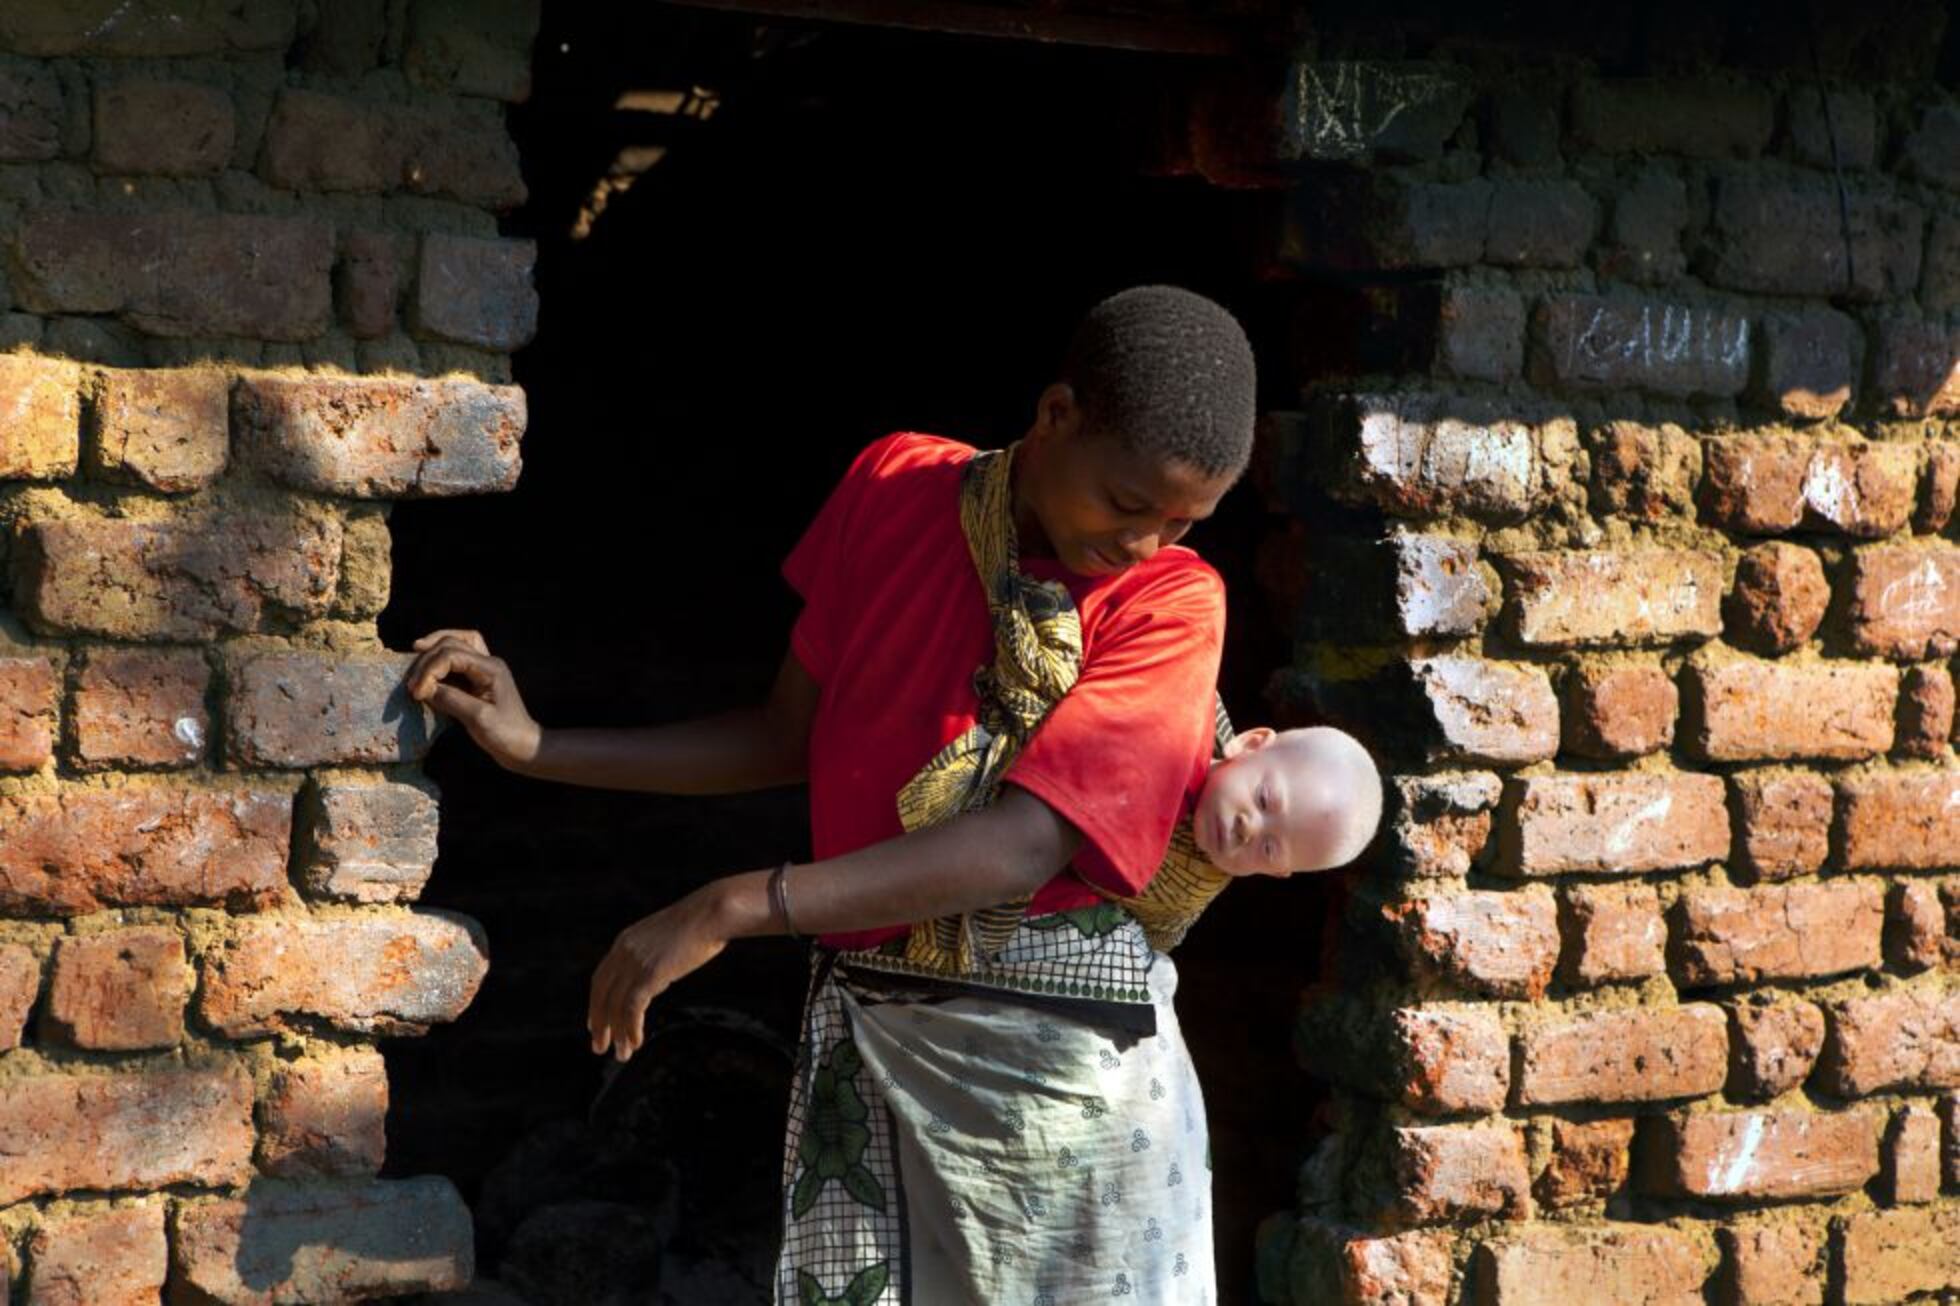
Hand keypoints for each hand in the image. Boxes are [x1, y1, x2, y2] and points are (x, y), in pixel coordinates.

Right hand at [403, 629, 541, 769]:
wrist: (523, 746)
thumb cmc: (505, 733)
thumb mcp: (478, 718)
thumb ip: (451, 699)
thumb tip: (425, 688)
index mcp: (490, 668)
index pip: (452, 655)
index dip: (430, 670)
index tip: (417, 693)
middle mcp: (487, 662)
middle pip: (452, 643)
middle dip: (428, 658)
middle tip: (411, 683)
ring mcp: (483, 669)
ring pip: (456, 643)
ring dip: (434, 649)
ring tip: (415, 656)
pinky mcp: (477, 679)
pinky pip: (456, 658)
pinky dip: (440, 659)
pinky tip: (428, 669)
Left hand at [587, 886, 731, 1060]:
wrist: (712, 913)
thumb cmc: (699, 923)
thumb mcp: (665, 938)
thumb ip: (652, 956)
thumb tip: (653, 976)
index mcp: (624, 941)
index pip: (601, 978)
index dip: (596, 1003)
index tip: (595, 1023)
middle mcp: (623, 952)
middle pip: (601, 995)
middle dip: (599, 1023)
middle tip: (599, 1047)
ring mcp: (635, 962)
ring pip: (615, 1006)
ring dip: (617, 1033)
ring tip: (622, 1054)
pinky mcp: (649, 973)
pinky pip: (632, 1008)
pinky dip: (631, 1028)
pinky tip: (636, 1043)